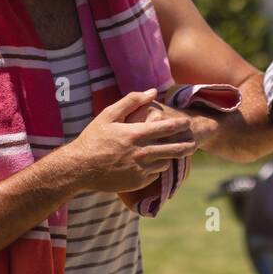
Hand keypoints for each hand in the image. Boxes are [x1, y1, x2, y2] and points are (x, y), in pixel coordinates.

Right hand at [64, 89, 196, 193]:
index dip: (180, 125)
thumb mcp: (108, 115)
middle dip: (186, 145)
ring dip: (169, 158)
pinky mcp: (138, 182)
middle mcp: (141, 152)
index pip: (166, 128)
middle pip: (174, 149)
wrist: (79, 168)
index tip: (187, 123)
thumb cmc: (93, 139)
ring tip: (171, 153)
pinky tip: (151, 164)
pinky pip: (154, 174)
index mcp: (135, 134)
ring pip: (165, 163)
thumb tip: (152, 91)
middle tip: (193, 143)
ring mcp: (140, 169)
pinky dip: (155, 169)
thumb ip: (131, 101)